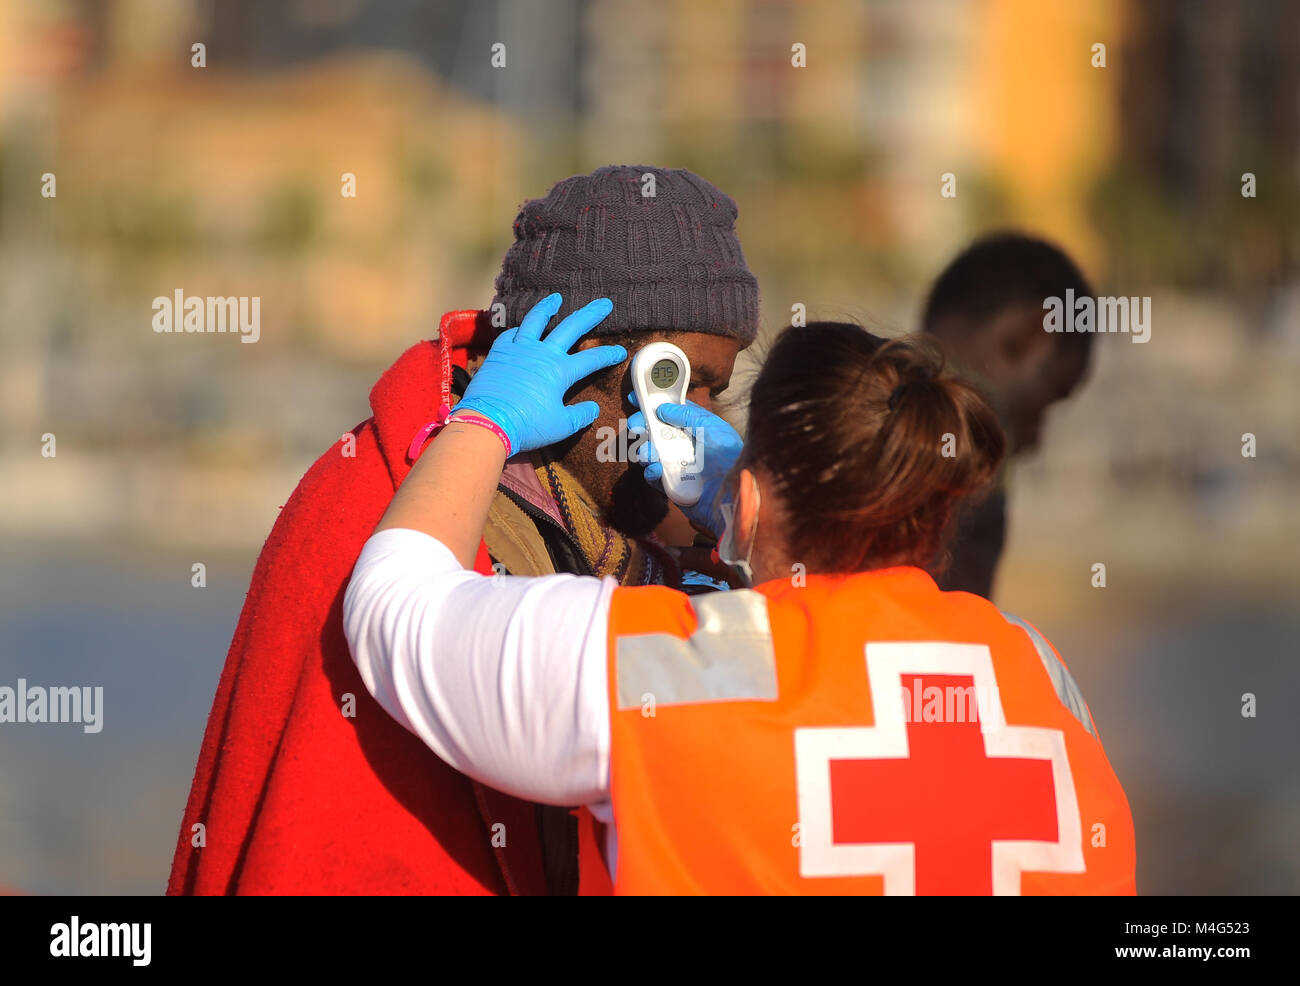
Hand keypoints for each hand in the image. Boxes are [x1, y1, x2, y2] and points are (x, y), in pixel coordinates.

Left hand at [453, 294, 625, 454]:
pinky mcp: (499, 352)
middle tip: (604, 304)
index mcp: (561, 371)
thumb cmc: (527, 425)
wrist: (489, 422)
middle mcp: (543, 354)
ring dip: (548, 308)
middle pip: (571, 328)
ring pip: (536, 320)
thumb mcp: (561, 425)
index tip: (620, 352)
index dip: (608, 355)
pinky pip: (511, 334)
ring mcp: (519, 349)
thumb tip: (593, 409)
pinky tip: (522, 328)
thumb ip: (580, 415)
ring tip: (556, 298)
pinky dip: (519, 329)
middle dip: (590, 315)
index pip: (592, 359)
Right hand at [628, 396, 742, 536]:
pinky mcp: (672, 485)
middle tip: (635, 425)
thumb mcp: (710, 427)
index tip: (635, 397)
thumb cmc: (728, 458)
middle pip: (655, 430)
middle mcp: (685, 445)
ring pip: (651, 452)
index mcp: (695, 428)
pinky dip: (651, 472)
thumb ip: (686, 415)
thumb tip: (662, 409)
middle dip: (642, 425)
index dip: (654, 403)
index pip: (671, 411)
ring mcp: (677, 465)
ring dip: (645, 450)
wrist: (732, 494)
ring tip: (648, 453)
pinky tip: (656, 470)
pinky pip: (654, 476)